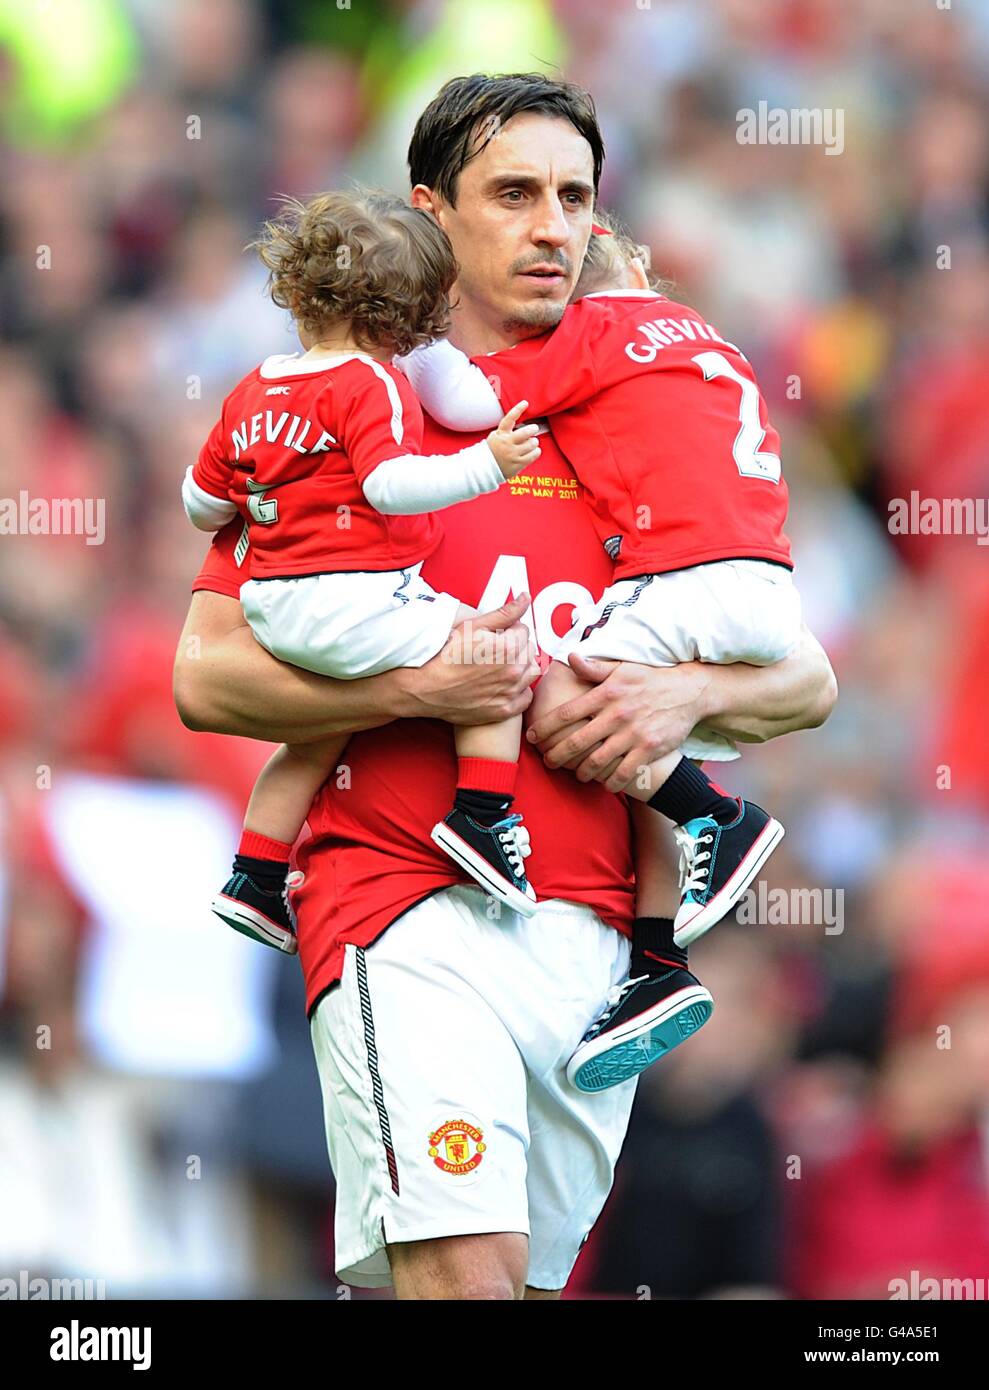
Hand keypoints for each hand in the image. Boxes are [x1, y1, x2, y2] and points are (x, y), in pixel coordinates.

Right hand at [399, 593, 539, 724]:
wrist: (426, 689)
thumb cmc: (444, 659)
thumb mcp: (472, 627)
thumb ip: (503, 613)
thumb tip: (524, 599)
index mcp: (507, 648)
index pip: (524, 630)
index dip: (510, 629)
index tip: (498, 634)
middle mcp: (512, 671)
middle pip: (529, 650)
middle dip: (516, 646)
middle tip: (495, 649)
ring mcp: (510, 692)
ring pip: (530, 673)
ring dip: (520, 666)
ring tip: (499, 665)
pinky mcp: (504, 710)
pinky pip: (525, 697)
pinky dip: (518, 690)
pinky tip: (502, 684)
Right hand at [487, 401, 540, 479]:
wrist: (485, 469)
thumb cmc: (493, 450)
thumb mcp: (495, 436)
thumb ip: (507, 430)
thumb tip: (525, 427)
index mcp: (500, 434)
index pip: (509, 419)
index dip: (518, 409)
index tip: (525, 403)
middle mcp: (506, 443)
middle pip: (526, 432)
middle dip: (533, 429)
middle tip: (534, 429)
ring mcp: (513, 454)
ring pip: (532, 443)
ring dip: (534, 442)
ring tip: (531, 443)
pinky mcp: (518, 463)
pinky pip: (534, 454)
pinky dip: (536, 451)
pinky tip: (532, 451)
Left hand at [525, 654, 713, 790]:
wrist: (689, 691)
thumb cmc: (651, 679)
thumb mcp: (623, 668)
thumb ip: (594, 668)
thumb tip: (570, 658)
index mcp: (606, 693)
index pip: (566, 713)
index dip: (545, 727)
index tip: (532, 737)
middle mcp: (616, 714)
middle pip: (576, 741)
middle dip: (556, 755)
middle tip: (547, 762)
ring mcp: (632, 734)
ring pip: (597, 760)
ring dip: (581, 772)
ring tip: (576, 774)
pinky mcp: (648, 749)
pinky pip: (623, 772)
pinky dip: (610, 782)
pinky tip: (604, 784)